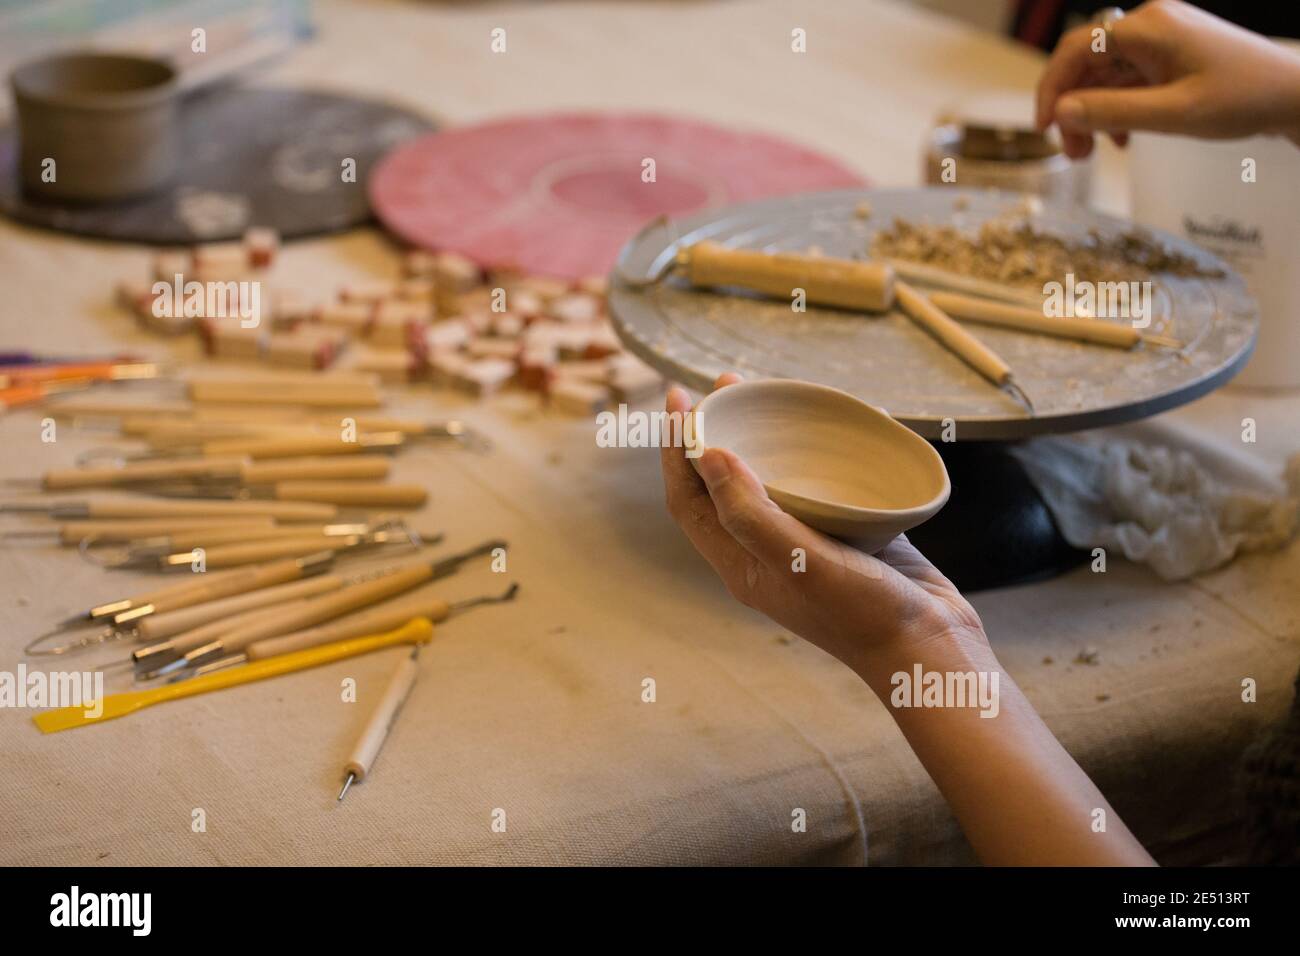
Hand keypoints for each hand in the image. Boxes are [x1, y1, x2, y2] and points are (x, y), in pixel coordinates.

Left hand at [661, 375, 986, 688]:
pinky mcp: (846, 536)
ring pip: (769, 482)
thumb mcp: (800, 562)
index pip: (688, 500)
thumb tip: (705, 455)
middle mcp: (764, 554)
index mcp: (740, 566)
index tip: (679, 398)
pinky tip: (823, 425)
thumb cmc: (863, 613)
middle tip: (722, 383)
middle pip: (721, 486)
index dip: (675, 450)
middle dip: (713, 434)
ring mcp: (805, 545)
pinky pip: (815, 486)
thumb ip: (750, 513)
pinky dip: (808, 453)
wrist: (932, 647)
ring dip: (759, 439)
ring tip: (762, 393)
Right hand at [1036, 0, 1299, 157]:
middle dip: (1074, 108)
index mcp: (1149, 28)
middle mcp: (1150, 25)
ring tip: (1094, 152)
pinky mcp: (1169, 55)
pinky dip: (1116, 109)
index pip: (1077, 49)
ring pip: (1104, 76)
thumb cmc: (1244, 99)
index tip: (1044, 127)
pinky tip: (1124, 137)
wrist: (1293, 95)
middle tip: (1075, 153)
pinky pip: (1126, 80)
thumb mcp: (1174, 114)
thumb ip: (1114, 112)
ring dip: (1093, 114)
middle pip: (1087, 64)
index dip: (1052, 87)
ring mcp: (1160, 39)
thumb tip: (1061, 112)